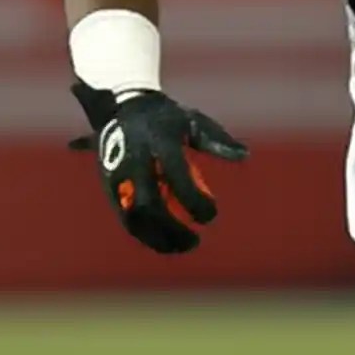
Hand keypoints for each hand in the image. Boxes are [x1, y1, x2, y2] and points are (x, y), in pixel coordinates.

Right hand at [69, 82, 247, 253]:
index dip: (194, 201)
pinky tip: (165, 244)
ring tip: (181, 248)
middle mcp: (135, 161)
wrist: (122, 106)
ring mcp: (118, 176)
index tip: (211, 215)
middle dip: (172, 229)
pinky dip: (146, 235)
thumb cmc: (167, 118)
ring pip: (134, 218)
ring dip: (157, 238)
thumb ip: (217, 140)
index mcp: (159, 142)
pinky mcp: (110, 188)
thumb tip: (244, 155)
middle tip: (195, 241)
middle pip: (149, 205)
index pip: (176, 177)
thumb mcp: (193, 121)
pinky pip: (127, 218)